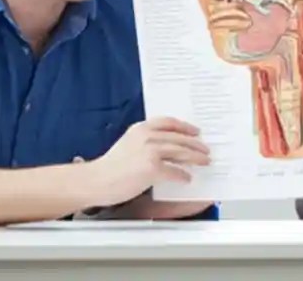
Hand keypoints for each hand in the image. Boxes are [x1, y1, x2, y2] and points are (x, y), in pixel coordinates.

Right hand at [87, 117, 210, 206]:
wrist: (96, 180)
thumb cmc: (110, 167)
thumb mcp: (128, 144)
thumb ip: (146, 141)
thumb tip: (168, 147)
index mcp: (141, 128)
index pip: (169, 122)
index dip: (185, 126)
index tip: (195, 131)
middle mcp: (147, 136)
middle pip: (179, 137)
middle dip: (195, 144)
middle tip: (206, 149)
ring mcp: (150, 151)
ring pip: (181, 152)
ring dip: (195, 157)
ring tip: (204, 161)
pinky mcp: (152, 168)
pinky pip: (175, 171)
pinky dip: (183, 175)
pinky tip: (187, 178)